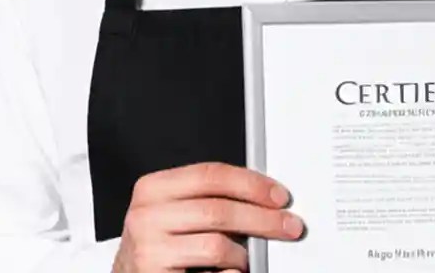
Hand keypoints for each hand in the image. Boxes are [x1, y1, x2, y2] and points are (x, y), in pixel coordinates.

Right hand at [111, 162, 304, 272]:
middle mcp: (146, 216)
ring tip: (245, 259)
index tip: (278, 195)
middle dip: (263, 219)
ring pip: (217, 245)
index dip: (250, 183)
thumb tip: (262, 195)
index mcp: (152, 189)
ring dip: (243, 254)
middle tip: (288, 225)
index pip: (210, 175)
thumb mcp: (172, 210)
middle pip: (219, 210)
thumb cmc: (157, 243)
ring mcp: (149, 250)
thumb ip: (207, 197)